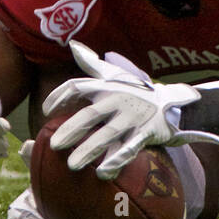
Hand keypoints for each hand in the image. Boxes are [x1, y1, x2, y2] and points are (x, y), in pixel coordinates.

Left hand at [42, 40, 218, 179]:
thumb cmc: (134, 91)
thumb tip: (74, 46)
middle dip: (70, 130)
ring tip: (72, 165)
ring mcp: (132, 116)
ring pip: (108, 134)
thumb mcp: (115, 75)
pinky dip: (116, 161)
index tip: (46, 111)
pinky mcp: (146, 132)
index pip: (77, 86)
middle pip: (90, 115)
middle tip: (54, 145)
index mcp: (106, 86)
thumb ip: (92, 64)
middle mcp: (117, 99)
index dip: (59, 96)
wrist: (172, 101)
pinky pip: (129, 148)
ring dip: (89, 150)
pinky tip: (102, 173)